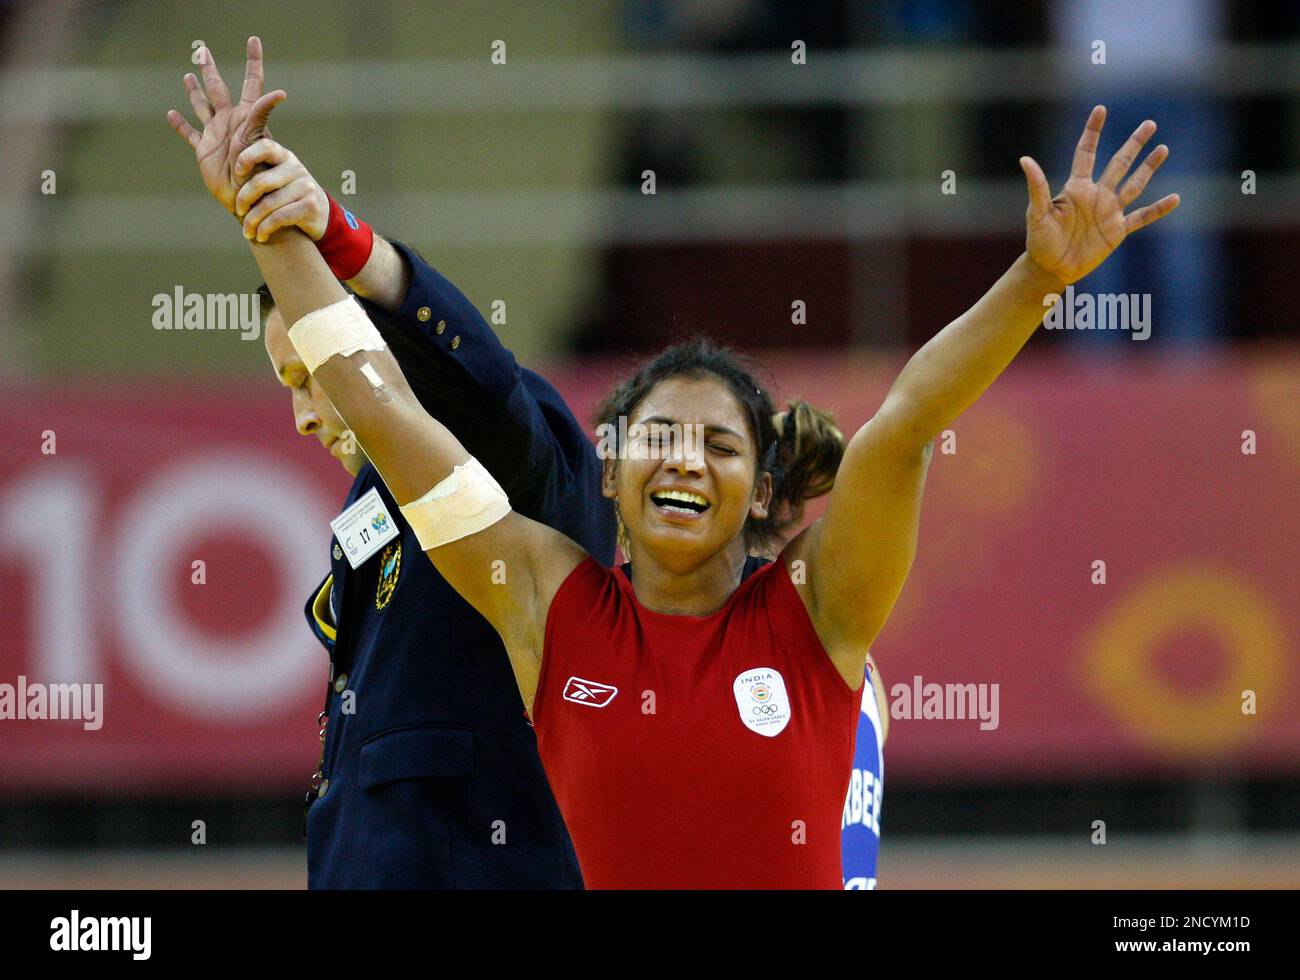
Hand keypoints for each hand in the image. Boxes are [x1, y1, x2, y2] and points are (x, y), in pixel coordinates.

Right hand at [166, 36, 285, 214]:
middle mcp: (230, 120)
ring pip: (201, 105)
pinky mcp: (203, 150)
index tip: (254, 40)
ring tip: (188, 75)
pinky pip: (189, 133)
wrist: (246, 199)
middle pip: (217, 87)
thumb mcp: (260, 138)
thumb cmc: (257, 171)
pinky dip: (180, 124)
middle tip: (203, 50)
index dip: (254, 61)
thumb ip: (264, 114)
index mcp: (247, 115)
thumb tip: (281, 92)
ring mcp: (216, 134)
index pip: (252, 82)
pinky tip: (172, 114)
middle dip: (210, 68)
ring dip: (194, 91)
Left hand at [233, 139, 328, 241]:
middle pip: (261, 181)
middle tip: (238, 211)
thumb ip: (258, 169)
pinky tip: (260, 236)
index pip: (265, 147)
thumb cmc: (288, 196)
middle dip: (243, 199)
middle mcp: (296, 169)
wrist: (320, 215)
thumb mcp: (277, 176)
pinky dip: (265, 229)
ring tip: (247, 231)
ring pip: (268, 204)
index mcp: (284, 157)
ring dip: (252, 221)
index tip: (236, 173)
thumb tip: (218, 158)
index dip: (247, 157)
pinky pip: (279, 218)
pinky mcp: (310, 206)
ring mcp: (305, 187)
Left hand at [1019, 105, 1179, 286]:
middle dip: (1134, 144)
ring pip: (1134, 185)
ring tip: (1163, 148)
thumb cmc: (1040, 241)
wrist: (1050, 268)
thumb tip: (1025, 160)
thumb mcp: (1038, 213)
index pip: (1086, 153)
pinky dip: (1158, 209)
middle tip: (1150, 124)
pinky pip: (1142, 217)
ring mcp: (1109, 212)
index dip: (1093, 132)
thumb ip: (1037, 187)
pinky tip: (1175, 198)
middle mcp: (1096, 195)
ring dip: (1149, 168)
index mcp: (1077, 188)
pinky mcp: (1117, 231)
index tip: (1100, 109)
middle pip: (1119, 163)